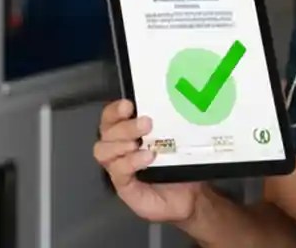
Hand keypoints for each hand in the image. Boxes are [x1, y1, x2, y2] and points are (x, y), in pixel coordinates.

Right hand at [93, 100, 204, 223]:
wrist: (190, 195)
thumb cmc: (180, 162)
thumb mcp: (174, 138)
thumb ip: (165, 122)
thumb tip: (170, 100)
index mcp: (127, 132)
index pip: (111, 117)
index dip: (115, 110)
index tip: (128, 105)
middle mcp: (119, 148)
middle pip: (106, 132)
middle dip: (124, 126)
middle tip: (146, 123)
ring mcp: (119, 167)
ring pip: (104, 151)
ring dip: (121, 143)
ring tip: (140, 143)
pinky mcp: (123, 186)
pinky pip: (118, 172)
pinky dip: (131, 162)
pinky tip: (147, 158)